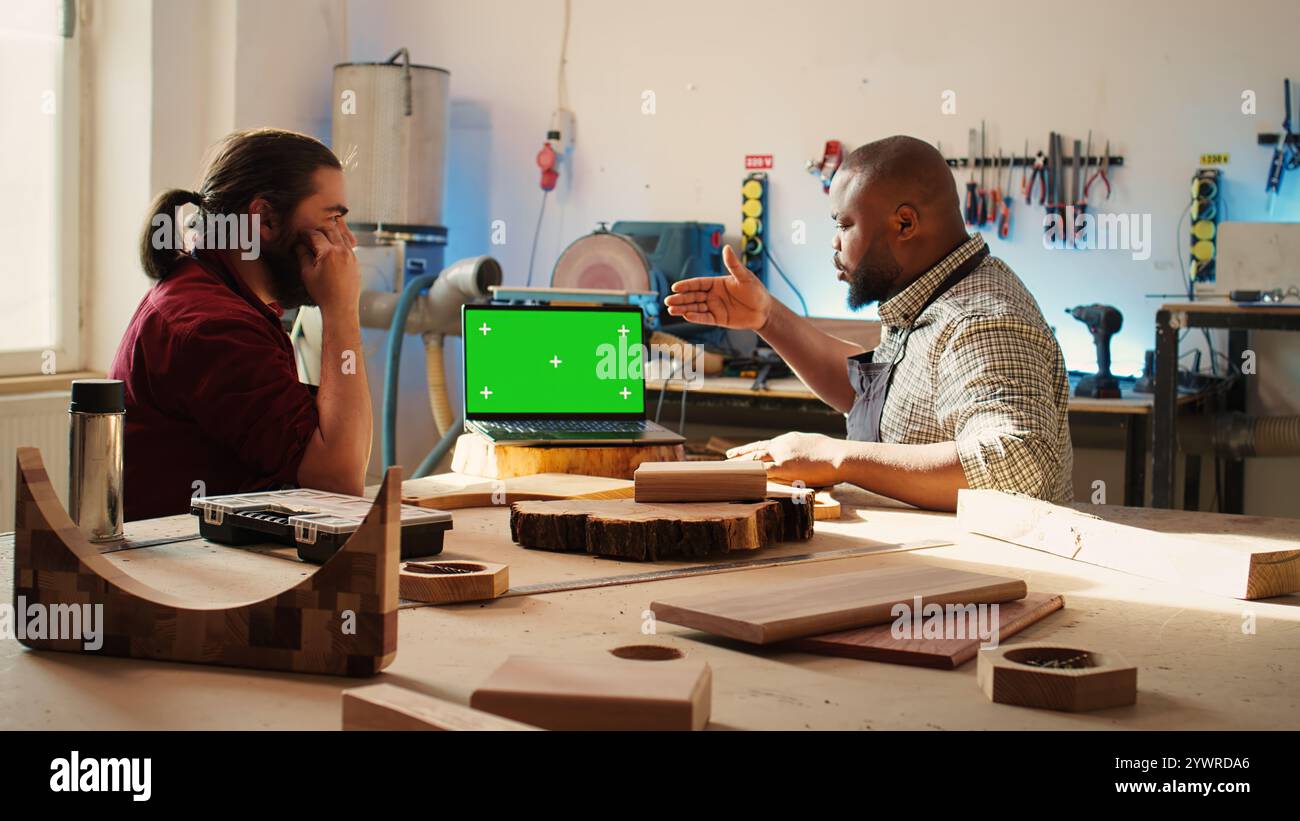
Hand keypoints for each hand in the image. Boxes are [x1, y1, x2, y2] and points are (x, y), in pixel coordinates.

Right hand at [295, 222, 359, 315]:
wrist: (341, 307)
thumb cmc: (323, 293)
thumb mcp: (307, 274)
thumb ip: (302, 255)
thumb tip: (299, 245)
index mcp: (329, 252)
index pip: (315, 234)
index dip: (306, 232)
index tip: (300, 233)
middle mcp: (342, 251)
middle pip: (331, 229)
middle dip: (319, 229)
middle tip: (311, 233)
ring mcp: (351, 255)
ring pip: (342, 235)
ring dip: (332, 233)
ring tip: (322, 237)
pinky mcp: (355, 261)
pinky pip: (348, 245)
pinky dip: (340, 241)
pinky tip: (333, 246)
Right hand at [663, 244, 772, 330]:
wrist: (764, 310)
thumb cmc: (756, 291)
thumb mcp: (745, 276)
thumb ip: (733, 264)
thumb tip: (726, 247)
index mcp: (716, 283)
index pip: (698, 283)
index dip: (686, 285)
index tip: (675, 287)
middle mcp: (712, 295)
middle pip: (693, 296)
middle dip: (680, 298)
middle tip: (668, 300)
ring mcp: (714, 307)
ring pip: (695, 307)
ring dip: (683, 308)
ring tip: (671, 310)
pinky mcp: (718, 319)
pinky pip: (704, 318)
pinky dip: (695, 317)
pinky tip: (686, 316)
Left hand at [726, 432, 845, 486]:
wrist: (839, 456)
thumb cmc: (835, 455)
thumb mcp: (817, 447)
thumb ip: (806, 452)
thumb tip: (807, 460)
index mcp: (790, 439)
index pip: (768, 444)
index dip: (755, 448)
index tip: (746, 451)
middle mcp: (782, 444)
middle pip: (757, 448)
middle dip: (742, 453)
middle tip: (728, 456)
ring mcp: (781, 454)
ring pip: (755, 458)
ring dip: (740, 463)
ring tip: (728, 467)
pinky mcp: (783, 466)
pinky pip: (761, 470)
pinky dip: (749, 473)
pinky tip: (740, 476)